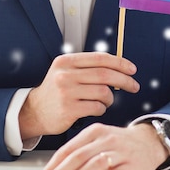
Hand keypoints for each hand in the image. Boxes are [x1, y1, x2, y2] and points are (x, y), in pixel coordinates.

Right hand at [19, 52, 139, 138]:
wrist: (34, 112)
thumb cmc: (57, 91)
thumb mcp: (66, 72)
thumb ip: (88, 67)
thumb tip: (120, 65)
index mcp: (66, 62)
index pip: (100, 58)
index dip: (120, 63)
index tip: (132, 69)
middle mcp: (65, 75)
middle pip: (105, 75)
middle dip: (125, 81)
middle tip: (134, 86)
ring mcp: (66, 92)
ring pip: (103, 92)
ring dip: (110, 98)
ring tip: (106, 101)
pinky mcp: (68, 109)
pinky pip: (97, 107)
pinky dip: (102, 108)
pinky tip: (97, 108)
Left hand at [36, 123, 168, 169]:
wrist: (150, 141)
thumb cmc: (119, 145)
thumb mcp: (99, 140)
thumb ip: (80, 153)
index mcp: (94, 132)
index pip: (68, 150)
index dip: (52, 167)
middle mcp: (106, 139)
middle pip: (78, 157)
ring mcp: (120, 152)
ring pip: (94, 164)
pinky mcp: (132, 165)